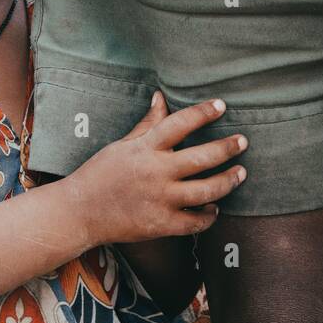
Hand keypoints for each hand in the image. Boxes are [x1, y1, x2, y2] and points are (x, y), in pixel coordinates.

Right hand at [70, 91, 247, 246]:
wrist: (80, 212)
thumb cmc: (100, 173)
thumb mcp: (122, 144)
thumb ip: (147, 124)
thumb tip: (161, 97)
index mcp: (145, 148)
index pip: (180, 123)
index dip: (203, 113)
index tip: (222, 105)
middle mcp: (156, 172)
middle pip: (202, 158)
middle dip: (227, 148)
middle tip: (242, 142)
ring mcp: (160, 200)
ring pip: (207, 191)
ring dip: (228, 181)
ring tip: (241, 174)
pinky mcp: (161, 225)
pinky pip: (195, 222)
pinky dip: (209, 215)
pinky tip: (214, 208)